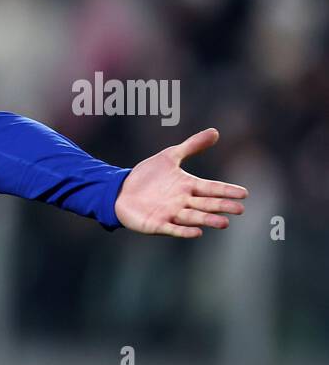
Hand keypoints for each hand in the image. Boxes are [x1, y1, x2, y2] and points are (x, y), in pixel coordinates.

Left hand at [114, 128, 247, 237]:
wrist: (120, 190)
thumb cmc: (147, 176)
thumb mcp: (169, 157)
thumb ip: (191, 146)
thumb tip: (215, 132)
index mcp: (188, 186)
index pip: (212, 188)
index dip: (227, 191)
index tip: (244, 193)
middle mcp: (183, 201)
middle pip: (207, 204)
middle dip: (222, 207)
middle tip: (240, 209)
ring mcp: (171, 214)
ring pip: (193, 217)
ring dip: (208, 220)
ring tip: (224, 223)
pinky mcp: (157, 224)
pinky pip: (173, 229)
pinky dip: (185, 231)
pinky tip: (197, 232)